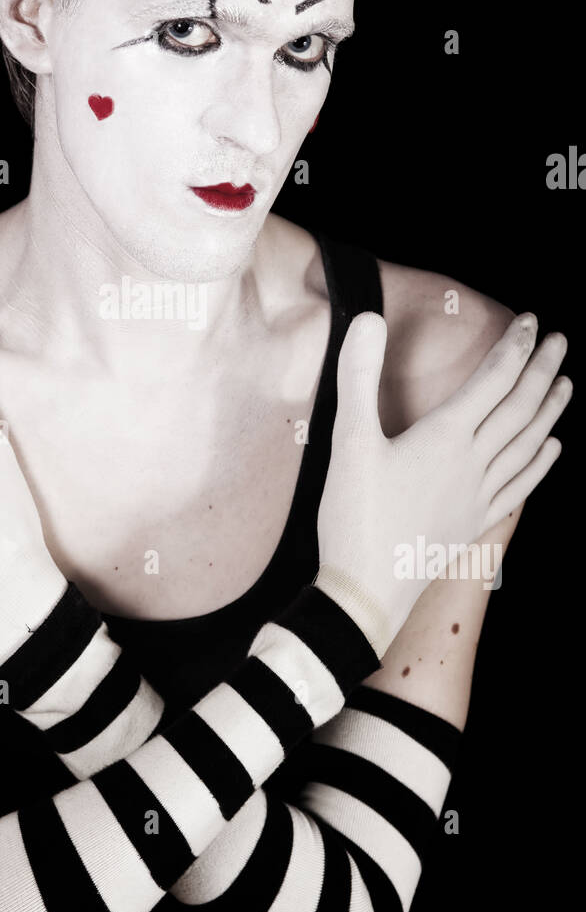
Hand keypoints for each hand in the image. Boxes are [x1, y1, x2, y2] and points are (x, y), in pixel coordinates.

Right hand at [316, 311, 569, 654]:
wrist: (366, 591)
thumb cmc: (354, 517)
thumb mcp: (348, 442)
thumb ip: (358, 377)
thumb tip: (367, 320)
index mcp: (445, 438)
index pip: (492, 381)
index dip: (514, 348)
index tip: (531, 321)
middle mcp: (472, 464)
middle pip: (519, 409)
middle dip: (542, 371)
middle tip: (560, 341)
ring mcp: (478, 496)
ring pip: (527, 446)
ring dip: (549, 412)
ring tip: (566, 385)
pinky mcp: (473, 523)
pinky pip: (519, 486)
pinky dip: (540, 464)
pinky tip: (552, 450)